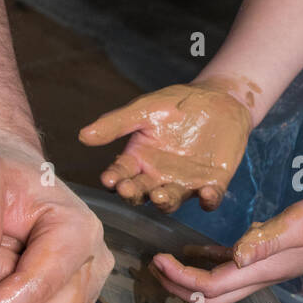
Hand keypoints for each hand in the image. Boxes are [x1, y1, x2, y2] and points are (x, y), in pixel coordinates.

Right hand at [78, 78, 253, 212]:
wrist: (219, 100)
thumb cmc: (178, 104)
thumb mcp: (145, 109)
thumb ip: (116, 123)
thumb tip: (83, 136)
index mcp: (139, 160)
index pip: (121, 174)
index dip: (113, 178)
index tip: (108, 179)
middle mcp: (157, 177)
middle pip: (141, 193)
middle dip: (133, 194)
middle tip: (128, 189)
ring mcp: (183, 184)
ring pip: (169, 201)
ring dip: (163, 202)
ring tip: (159, 196)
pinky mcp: (211, 185)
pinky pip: (209, 199)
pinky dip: (208, 200)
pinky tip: (206, 194)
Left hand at [148, 191, 302, 302]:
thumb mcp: (300, 223)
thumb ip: (266, 239)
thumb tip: (234, 257)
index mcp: (262, 270)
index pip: (209, 286)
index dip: (179, 277)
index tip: (158, 260)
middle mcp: (263, 275)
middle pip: (210, 297)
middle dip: (178, 287)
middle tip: (155, 266)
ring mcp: (270, 269)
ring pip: (222, 286)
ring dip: (191, 278)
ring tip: (169, 261)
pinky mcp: (277, 257)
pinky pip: (237, 268)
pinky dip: (213, 263)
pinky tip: (204, 250)